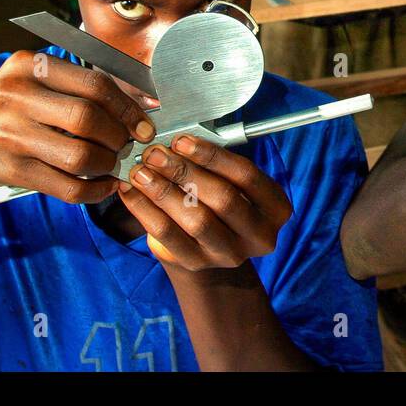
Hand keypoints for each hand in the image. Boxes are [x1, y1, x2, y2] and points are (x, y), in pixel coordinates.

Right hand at [0, 52, 153, 202]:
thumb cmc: (2, 113)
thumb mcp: (26, 84)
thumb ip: (72, 87)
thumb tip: (137, 107)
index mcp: (27, 66)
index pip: (94, 83)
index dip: (127, 106)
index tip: (144, 123)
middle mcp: (15, 95)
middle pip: (89, 117)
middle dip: (119, 136)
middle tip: (128, 145)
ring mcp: (10, 134)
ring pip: (80, 154)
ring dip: (108, 165)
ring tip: (113, 165)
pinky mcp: (11, 169)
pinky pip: (67, 185)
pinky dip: (94, 190)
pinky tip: (103, 186)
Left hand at [118, 134, 292, 269]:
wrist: (212, 245)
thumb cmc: (222, 199)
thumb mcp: (232, 182)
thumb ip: (215, 164)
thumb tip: (176, 142)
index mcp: (275, 208)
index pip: (247, 176)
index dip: (213, 156)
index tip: (182, 140)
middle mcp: (259, 235)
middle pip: (223, 199)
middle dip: (185, 171)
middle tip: (155, 153)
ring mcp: (229, 254)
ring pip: (196, 220)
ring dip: (163, 191)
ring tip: (140, 171)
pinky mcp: (197, 265)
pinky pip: (168, 237)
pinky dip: (145, 211)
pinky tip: (130, 192)